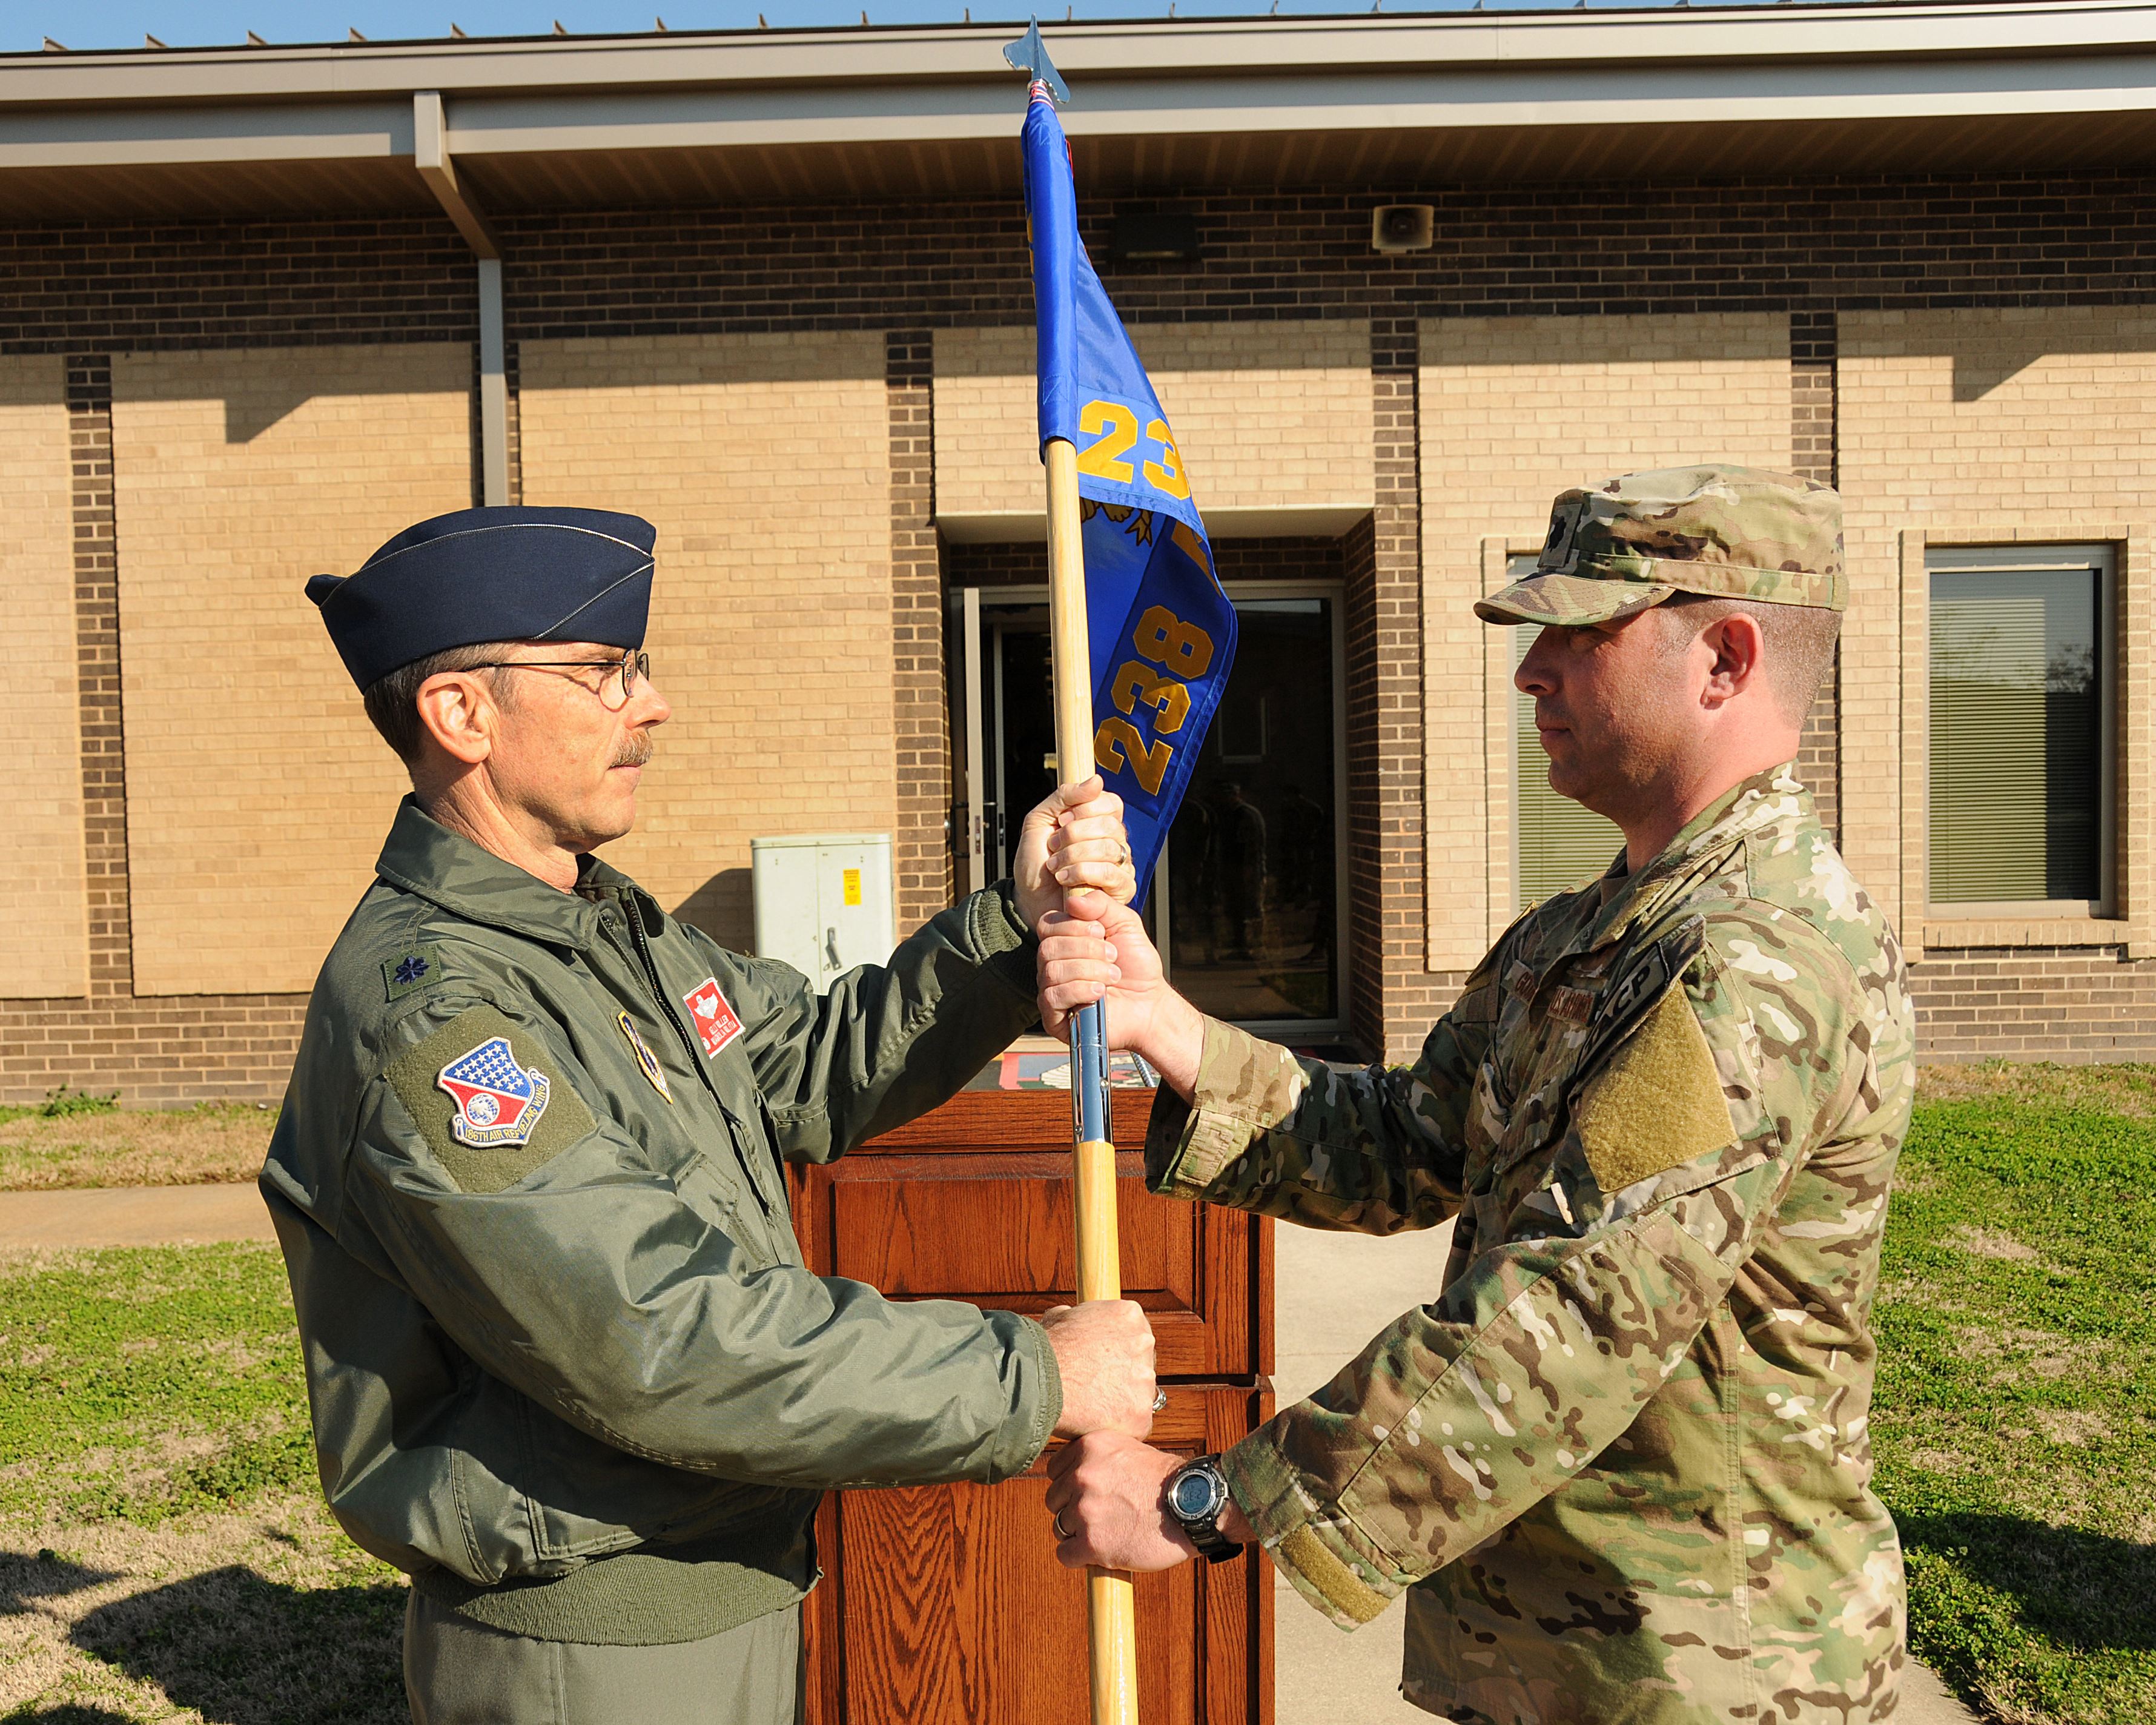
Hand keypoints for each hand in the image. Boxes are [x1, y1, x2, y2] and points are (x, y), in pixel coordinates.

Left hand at [1012, 776, 1135, 930]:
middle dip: (1073, 835)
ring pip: (1109, 849)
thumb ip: (1064, 796)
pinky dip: (1082, 874)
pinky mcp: (1121, 889)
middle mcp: (1115, 841)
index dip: (1085, 809)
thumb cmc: (1035, 860)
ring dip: (1073, 856)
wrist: (1028, 898)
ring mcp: (1121, 865)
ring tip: (1054, 867)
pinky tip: (1065, 879)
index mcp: (1099, 821)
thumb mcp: (1039, 820)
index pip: (1111, 803)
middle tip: (1053, 846)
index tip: (1061, 820)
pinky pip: (1112, 874)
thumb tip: (1097, 780)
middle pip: (1110, 826)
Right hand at [1036, 899, 1204, 1095]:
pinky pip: (1052, 996)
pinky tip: (1099, 993)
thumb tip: (1072, 900)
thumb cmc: (1136, 965)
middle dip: (1087, 949)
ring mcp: (1050, 991)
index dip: (1073, 925)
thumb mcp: (1125, 924)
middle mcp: (1052, 965)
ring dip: (1090, 969)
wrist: (1150, 1004)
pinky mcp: (1053, 1017)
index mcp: (1063, 941)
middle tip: (1113, 956)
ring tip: (1113, 976)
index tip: (1101, 931)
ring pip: (1052, 970)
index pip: (1048, 924)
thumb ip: (1102, 906)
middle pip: (1048, 947)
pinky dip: (1080, 990)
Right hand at [1039, 1300, 1156, 1439]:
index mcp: (1129, 1315)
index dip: (1116, 1350)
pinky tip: (1097, 1421)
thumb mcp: (1060, 1316)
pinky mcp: (1140, 1413)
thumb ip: (1078, 1316)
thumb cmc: (1044, 1350)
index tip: (1102, 1362)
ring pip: (1139, 1395)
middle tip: (1095, 1384)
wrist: (1037, 1380)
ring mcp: (1145, 1379)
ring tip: (1092, 1404)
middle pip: (1140, 1363)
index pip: (1134, 1334)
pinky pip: (1135, 1423)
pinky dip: (1119, 1426)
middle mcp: (1144, 1343)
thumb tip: (1071, 1318)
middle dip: (1122, 1375)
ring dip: (1121, 1401)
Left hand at [1045, 1432, 1248, 1571]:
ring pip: (1059, 1528)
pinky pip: (1065, 1555)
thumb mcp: (1129, 1449)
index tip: (1089, 1494)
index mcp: (1089, 1446)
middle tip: (1101, 1516)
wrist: (1195, 1505)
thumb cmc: (1167, 1481)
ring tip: (1107, 1533)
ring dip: (1078, 1534)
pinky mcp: (1091, 1542)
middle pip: (1055, 1500)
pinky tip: (1100, 1553)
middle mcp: (1081, 1474)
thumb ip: (1099, 1457)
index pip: (1055, 1470)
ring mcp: (1085, 1509)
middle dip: (1073, 1510)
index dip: (1071, 1486)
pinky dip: (1080, 1558)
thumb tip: (1075, 1473)